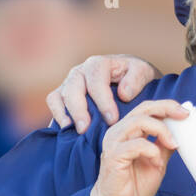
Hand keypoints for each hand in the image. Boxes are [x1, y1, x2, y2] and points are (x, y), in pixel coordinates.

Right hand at [47, 55, 162, 132]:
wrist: (127, 80)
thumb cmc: (134, 77)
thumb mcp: (143, 72)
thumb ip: (136, 79)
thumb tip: (123, 94)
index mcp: (98, 64)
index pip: (96, 80)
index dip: (103, 100)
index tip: (112, 119)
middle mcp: (80, 72)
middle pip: (72, 88)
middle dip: (79, 110)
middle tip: (86, 130)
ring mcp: (68, 83)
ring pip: (58, 96)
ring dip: (64, 114)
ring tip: (75, 131)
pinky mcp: (62, 95)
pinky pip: (53, 103)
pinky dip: (56, 116)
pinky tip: (66, 131)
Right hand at [89, 99, 186, 195]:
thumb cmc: (132, 185)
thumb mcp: (157, 161)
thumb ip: (165, 145)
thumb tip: (182, 133)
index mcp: (128, 131)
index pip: (148, 109)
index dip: (167, 106)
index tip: (185, 113)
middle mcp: (119, 132)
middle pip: (144, 109)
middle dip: (167, 108)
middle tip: (183, 116)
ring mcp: (114, 142)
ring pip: (139, 121)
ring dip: (161, 130)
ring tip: (172, 144)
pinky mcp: (114, 155)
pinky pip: (136, 144)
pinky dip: (152, 150)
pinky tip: (157, 162)